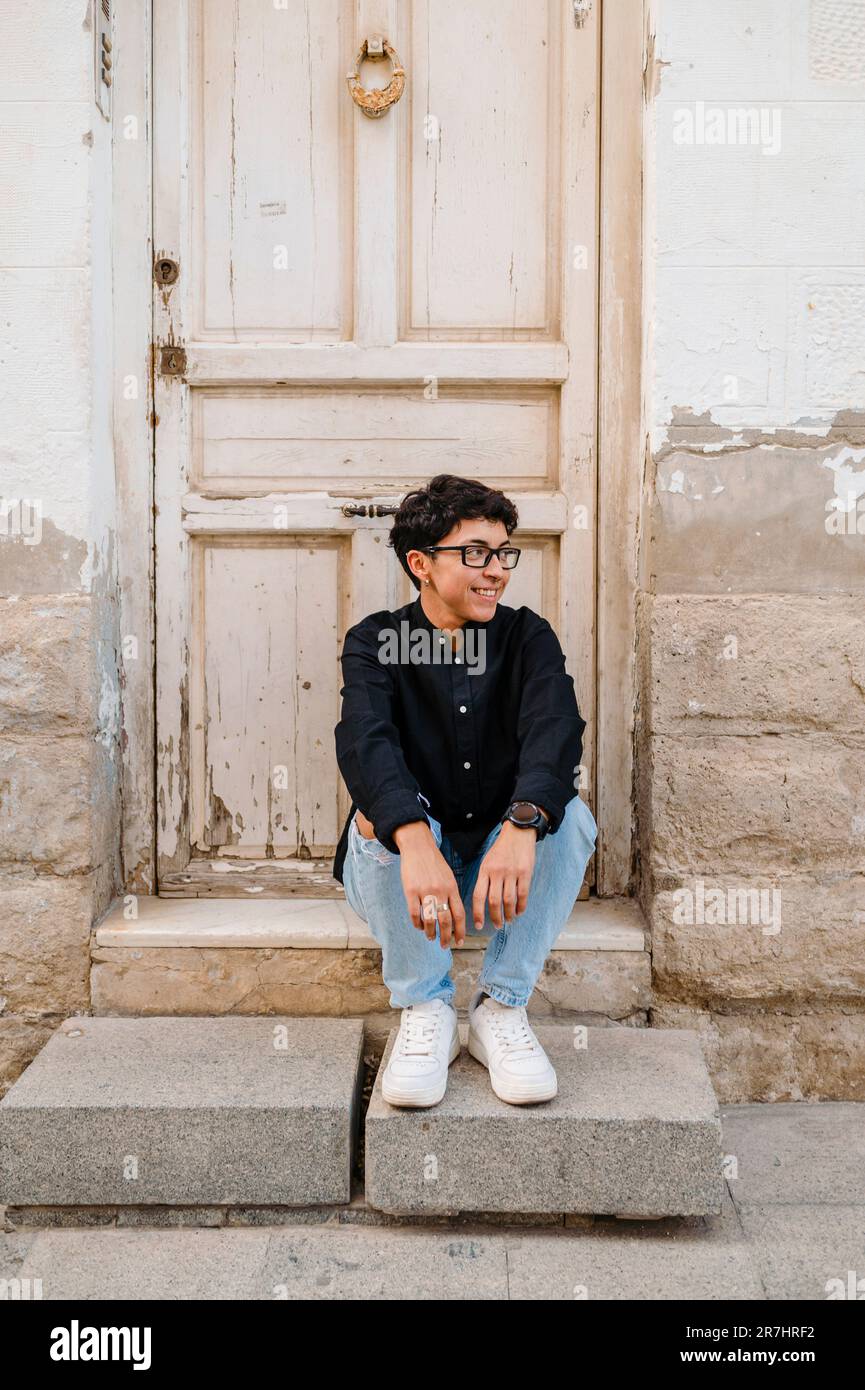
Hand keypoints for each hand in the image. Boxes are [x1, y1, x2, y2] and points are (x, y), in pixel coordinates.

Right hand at [393, 821, 465, 947]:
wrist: (418, 847)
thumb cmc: (434, 863)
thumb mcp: (448, 877)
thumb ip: (451, 895)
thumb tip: (453, 916)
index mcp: (452, 888)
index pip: (459, 915)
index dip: (460, 931)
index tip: (460, 941)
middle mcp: (440, 891)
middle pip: (446, 921)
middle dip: (446, 937)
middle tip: (445, 945)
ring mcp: (425, 891)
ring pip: (430, 920)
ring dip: (431, 933)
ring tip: (431, 938)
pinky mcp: (410, 891)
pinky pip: (415, 913)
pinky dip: (417, 924)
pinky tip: (419, 927)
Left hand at [472, 821, 535, 930]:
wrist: (518, 833)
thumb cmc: (501, 850)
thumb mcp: (487, 861)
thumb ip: (485, 879)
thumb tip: (483, 902)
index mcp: (485, 870)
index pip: (478, 896)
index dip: (478, 913)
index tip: (479, 925)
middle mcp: (497, 872)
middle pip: (494, 901)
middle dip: (495, 917)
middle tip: (497, 925)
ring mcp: (512, 873)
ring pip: (509, 900)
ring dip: (508, 914)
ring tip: (509, 920)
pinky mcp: (525, 873)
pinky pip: (523, 894)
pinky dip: (521, 906)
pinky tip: (519, 912)